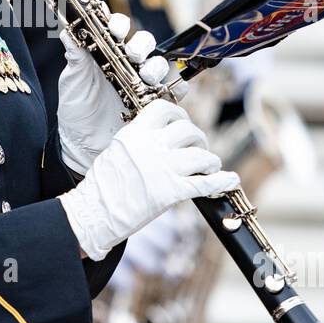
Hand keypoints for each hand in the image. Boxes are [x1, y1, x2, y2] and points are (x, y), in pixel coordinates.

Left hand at [57, 11, 185, 173]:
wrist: (84, 146)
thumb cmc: (77, 110)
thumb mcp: (72, 82)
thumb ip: (74, 57)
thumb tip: (67, 31)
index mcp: (106, 53)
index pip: (117, 30)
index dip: (119, 23)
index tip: (115, 27)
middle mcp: (127, 64)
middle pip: (143, 43)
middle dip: (141, 44)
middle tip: (132, 53)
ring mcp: (142, 83)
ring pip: (158, 64)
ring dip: (155, 67)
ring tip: (146, 78)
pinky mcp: (154, 102)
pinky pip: (174, 91)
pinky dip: (178, 88)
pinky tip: (171, 90)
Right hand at [59, 99, 239, 260]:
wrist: (93, 213)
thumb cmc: (101, 186)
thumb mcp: (116, 151)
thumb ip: (138, 140)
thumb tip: (159, 137)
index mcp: (134, 133)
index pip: (164, 109)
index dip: (179, 114)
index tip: (183, 123)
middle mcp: (150, 146)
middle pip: (188, 130)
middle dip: (198, 138)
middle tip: (198, 149)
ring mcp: (162, 169)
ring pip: (201, 155)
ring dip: (210, 160)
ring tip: (209, 166)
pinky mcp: (170, 192)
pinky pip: (204, 183)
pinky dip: (222, 181)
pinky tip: (230, 180)